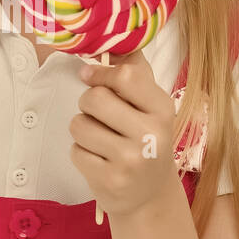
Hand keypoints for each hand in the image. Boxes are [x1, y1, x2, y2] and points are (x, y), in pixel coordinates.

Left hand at [69, 51, 179, 217]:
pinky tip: (98, 160)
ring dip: (82, 129)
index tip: (89, 76)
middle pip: (94, 98)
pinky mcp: (110, 180)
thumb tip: (113, 41)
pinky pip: (75, 151)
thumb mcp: (151, 108)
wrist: (150, 197)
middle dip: (87, 103)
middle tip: (98, 115)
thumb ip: (135, 74)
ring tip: (100, 140)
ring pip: (79, 125)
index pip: (125, 76)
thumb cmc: (145, 141)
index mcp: (163, 109)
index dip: (100, 73)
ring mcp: (131, 160)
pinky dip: (80, 153)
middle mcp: (151, 134)